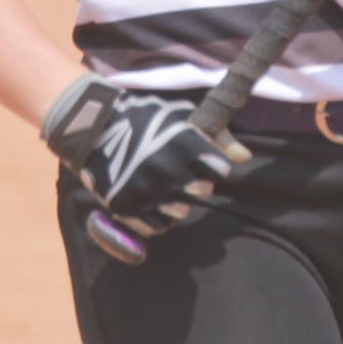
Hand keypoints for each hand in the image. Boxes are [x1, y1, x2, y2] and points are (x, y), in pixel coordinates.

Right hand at [42, 76, 250, 250]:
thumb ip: (218, 136)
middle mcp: (168, 170)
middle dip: (195, 181)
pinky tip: (151, 198)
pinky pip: (157, 226)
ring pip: (181, 211)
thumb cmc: (147, 118)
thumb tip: (245, 157)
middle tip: (179, 169)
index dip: (212, 165)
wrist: (97, 129)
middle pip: (202, 191)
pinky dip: (156, 216)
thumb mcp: (182, 117)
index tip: (202, 159)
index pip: (219, 170)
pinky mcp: (127, 208)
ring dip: (176, 199)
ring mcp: (147, 192)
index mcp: (184, 144)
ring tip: (163, 182)